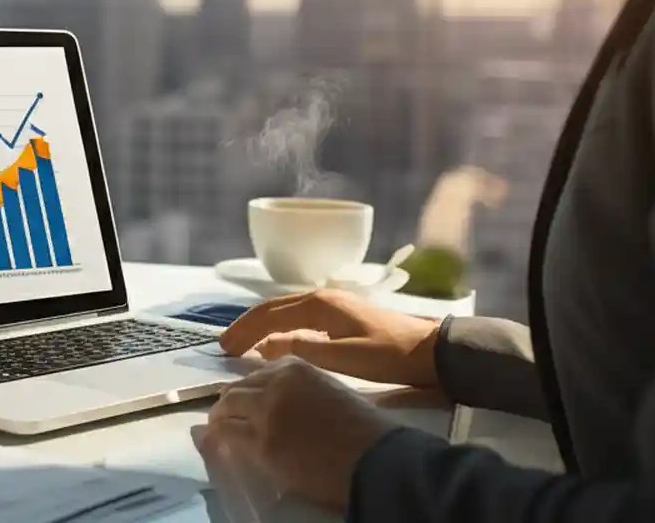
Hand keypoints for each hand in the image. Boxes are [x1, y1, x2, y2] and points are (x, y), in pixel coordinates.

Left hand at [207, 356, 394, 510]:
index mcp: (296, 367)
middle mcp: (275, 383)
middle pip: (238, 387)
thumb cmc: (364, 428)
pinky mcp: (260, 444)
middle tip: (226, 415)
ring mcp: (265, 412)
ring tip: (218, 429)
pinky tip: (215, 443)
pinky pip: (226, 435)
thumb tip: (285, 404)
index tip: (247, 399)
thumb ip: (303, 389)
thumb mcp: (331, 391)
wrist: (374, 456)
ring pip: (227, 407)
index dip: (251, 388)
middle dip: (230, 401)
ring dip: (220, 418)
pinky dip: (217, 438)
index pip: (259, 372)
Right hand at [220, 288, 441, 386]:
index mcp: (320, 304)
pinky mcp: (341, 315)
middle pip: (273, 308)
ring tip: (244, 345)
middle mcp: (322, 297)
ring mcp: (332, 304)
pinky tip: (277, 344)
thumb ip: (304, 349)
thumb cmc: (389, 355)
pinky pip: (299, 317)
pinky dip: (279, 328)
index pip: (269, 314)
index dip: (244, 330)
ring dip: (262, 325)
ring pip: (285, 311)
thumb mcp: (345, 357)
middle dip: (247, 325)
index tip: (224, 348)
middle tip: (225, 346)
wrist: (431, 350)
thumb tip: (267, 346)